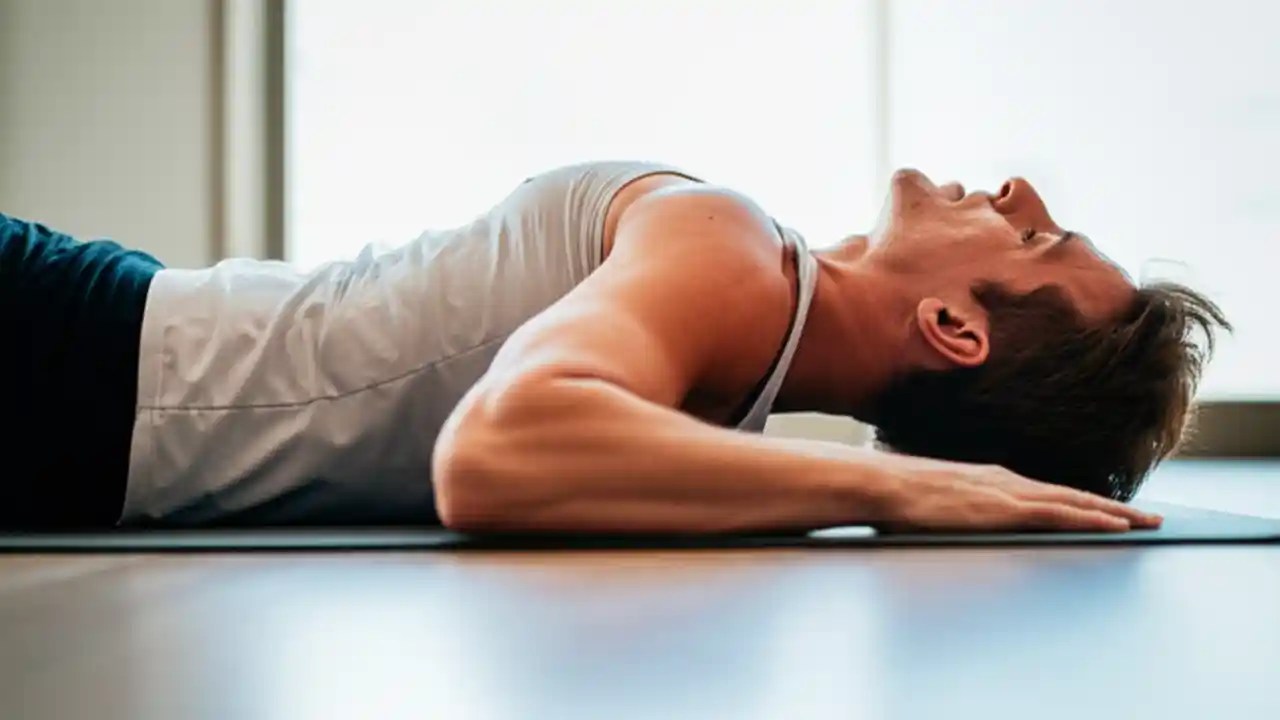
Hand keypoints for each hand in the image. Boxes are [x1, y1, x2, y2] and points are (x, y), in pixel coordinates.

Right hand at [872, 454, 1161, 532]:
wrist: (879, 484)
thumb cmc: (895, 497)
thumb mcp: (934, 505)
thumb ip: (954, 512)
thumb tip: (954, 523)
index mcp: (991, 480)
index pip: (1049, 494)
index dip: (1084, 504)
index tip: (1111, 512)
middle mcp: (1006, 481)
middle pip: (1072, 496)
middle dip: (1113, 508)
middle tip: (1150, 519)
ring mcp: (1007, 493)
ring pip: (1074, 504)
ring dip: (1114, 514)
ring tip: (1146, 524)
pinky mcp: (1003, 509)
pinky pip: (1059, 515)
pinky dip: (1091, 519)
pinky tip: (1116, 527)